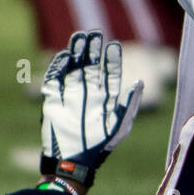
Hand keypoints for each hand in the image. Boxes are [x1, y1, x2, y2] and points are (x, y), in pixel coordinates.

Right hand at [40, 31, 141, 170]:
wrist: (72, 161)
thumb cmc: (100, 145)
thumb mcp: (120, 124)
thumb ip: (130, 103)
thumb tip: (140, 81)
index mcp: (106, 97)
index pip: (110, 72)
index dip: (112, 58)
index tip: (113, 45)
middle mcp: (89, 93)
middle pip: (91, 65)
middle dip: (93, 49)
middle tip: (95, 33)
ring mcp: (70, 95)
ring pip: (74, 68)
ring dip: (76, 53)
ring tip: (79, 37)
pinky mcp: (53, 100)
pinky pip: (55, 79)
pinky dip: (58, 67)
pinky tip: (64, 56)